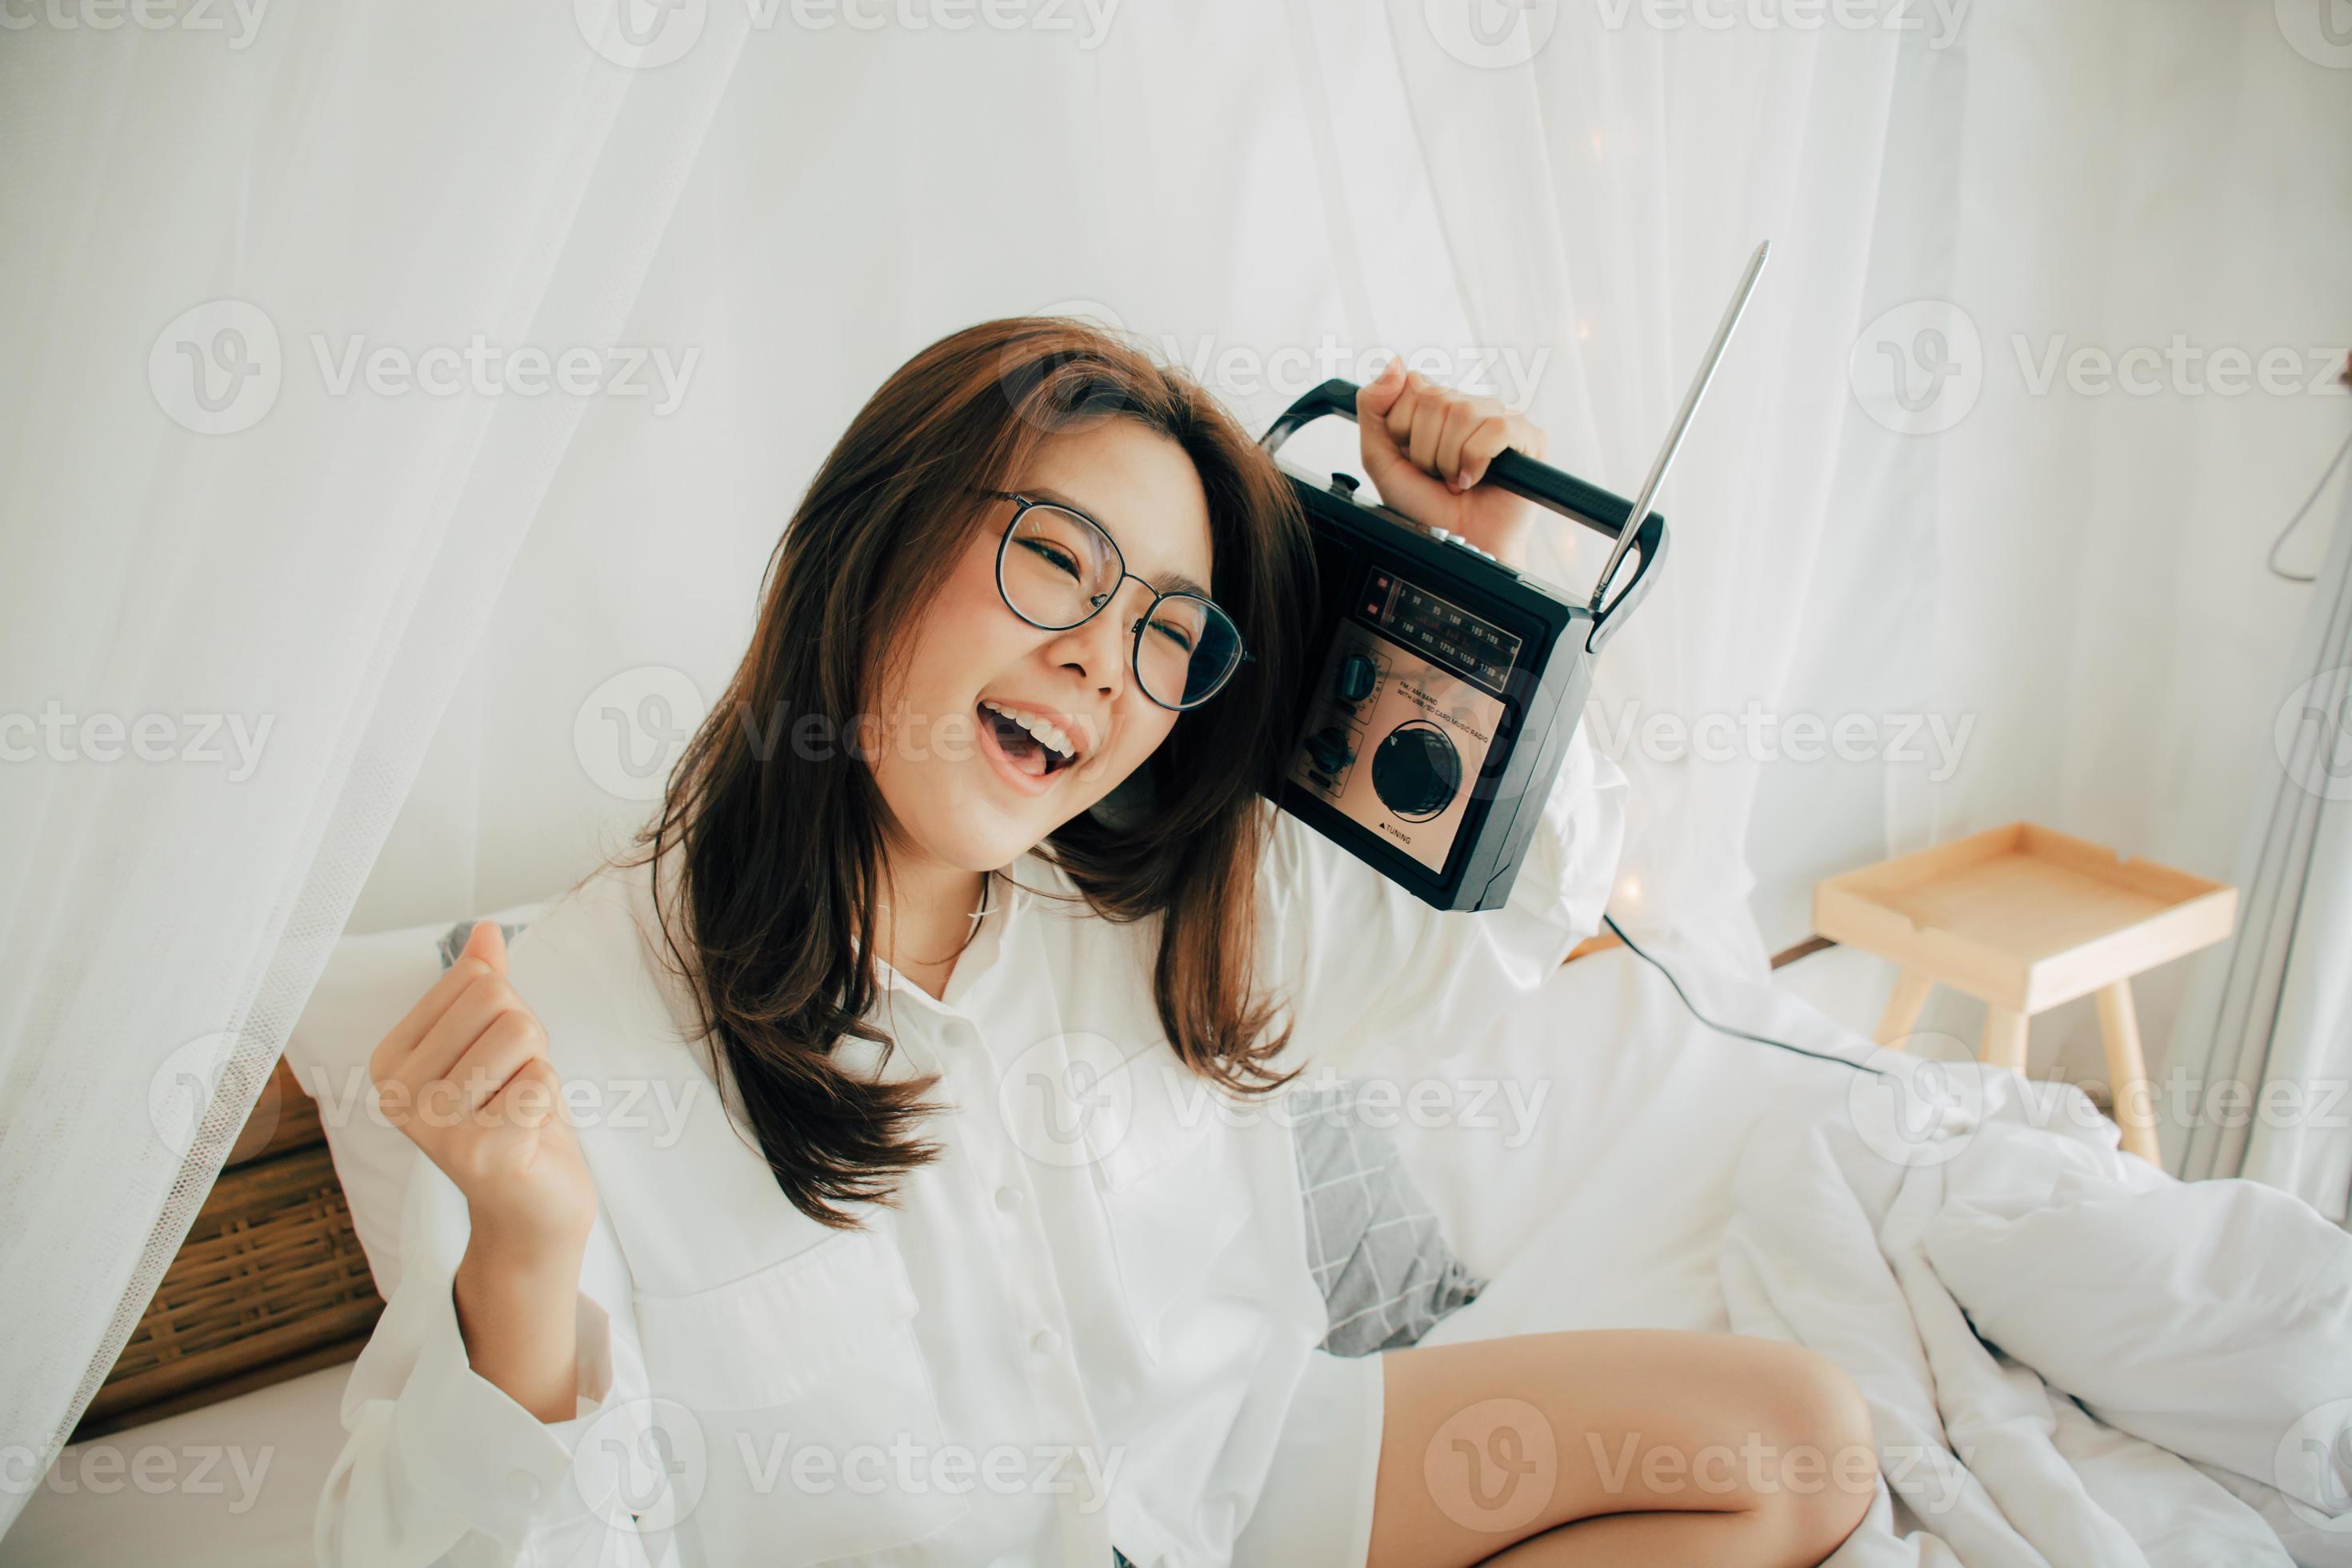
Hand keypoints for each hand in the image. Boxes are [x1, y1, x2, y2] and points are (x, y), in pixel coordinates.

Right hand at [369, 921, 594, 1261]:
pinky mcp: (477, 1152)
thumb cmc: (514, 1115)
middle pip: (498, 1001)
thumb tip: (485, 929)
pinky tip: (526, 1137)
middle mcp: (397, 1092)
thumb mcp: (496, 1041)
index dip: (507, 1012)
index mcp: (390, 1058)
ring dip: (538, 1070)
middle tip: (514, 1089)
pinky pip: (541, 1081)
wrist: (532, 1204)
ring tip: (519, 1111)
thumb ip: (484, 985)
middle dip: (528, 1040)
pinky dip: (549, 1103)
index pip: (474, 979)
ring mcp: (431, 1125)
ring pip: (521, 1034)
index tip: (496, 1062)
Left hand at [1356, 357, 1549, 571]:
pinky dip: (1475, 461)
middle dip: (1424, 449)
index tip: (1410, 457)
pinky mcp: (1528, 438)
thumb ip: (1373, 408)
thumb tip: (1395, 362)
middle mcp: (1469, 406)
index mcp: (1437, 406)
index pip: (1411, 383)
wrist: (1456, 546)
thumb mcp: (1382, 459)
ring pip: (1461, 413)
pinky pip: (1494, 429)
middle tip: (1435, 475)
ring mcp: (1500, 418)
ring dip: (1448, 459)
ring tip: (1454, 481)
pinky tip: (1474, 480)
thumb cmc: (1424, 508)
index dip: (1402, 427)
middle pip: (1433, 399)